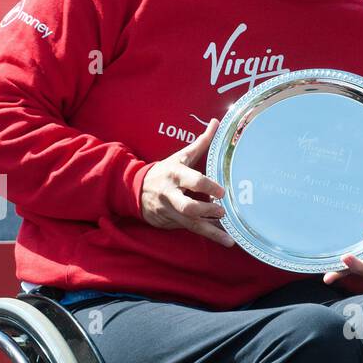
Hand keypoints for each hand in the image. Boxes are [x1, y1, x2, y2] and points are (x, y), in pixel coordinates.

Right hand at [140, 118, 235, 247]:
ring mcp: (168, 211)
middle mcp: (170, 194)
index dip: (208, 187)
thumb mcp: (180, 156)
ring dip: (210, 232)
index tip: (222, 192)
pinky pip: (188, 230)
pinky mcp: (168, 223)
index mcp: (175, 174)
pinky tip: (221, 239)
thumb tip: (216, 123)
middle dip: (206, 211)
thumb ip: (201, 143)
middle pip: (188, 207)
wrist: (134, 189)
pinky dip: (205, 234)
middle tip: (222, 212)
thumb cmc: (165, 171)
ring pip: (189, 224)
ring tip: (228, 240)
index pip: (193, 181)